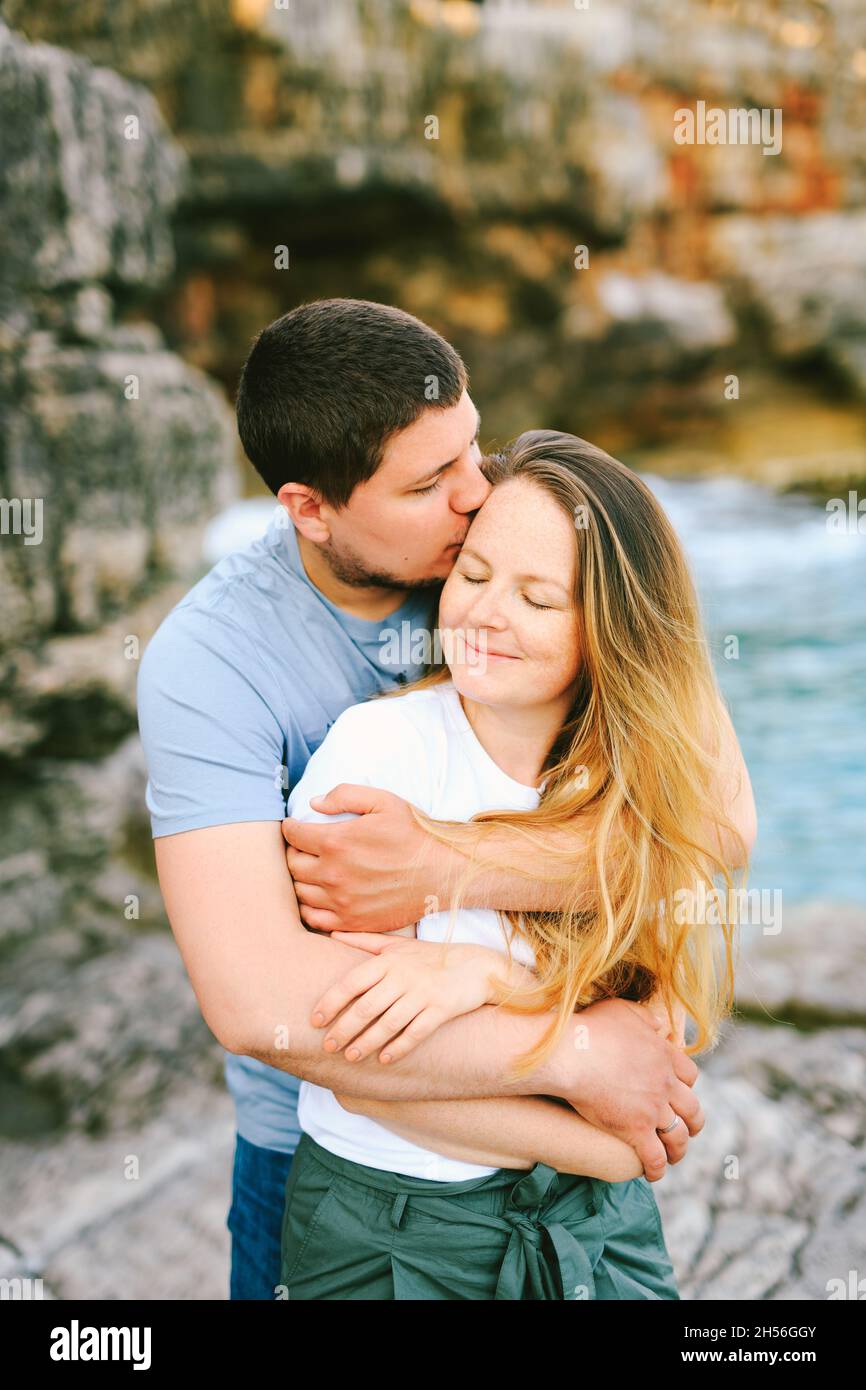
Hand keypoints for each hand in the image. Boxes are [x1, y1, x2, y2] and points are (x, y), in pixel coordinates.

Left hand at [282, 786, 437, 932]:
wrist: (442, 873)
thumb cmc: (414, 835)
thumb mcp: (384, 802)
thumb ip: (345, 796)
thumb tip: (313, 803)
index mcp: (337, 842)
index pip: (293, 835)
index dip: (291, 828)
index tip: (296, 827)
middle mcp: (333, 874)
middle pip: (291, 865)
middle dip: (294, 853)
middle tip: (304, 848)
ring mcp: (340, 902)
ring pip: (299, 892)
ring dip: (301, 879)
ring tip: (312, 871)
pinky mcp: (351, 922)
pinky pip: (312, 918)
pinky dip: (309, 907)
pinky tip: (320, 896)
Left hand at [308, 932, 507, 1064]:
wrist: (476, 966)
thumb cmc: (430, 957)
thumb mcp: (397, 944)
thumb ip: (363, 941)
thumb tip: (331, 934)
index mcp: (388, 960)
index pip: (352, 983)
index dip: (331, 1002)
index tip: (315, 1021)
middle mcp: (403, 975)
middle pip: (366, 1007)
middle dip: (344, 1029)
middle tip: (328, 1046)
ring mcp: (423, 993)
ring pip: (388, 1023)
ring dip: (366, 1043)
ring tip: (350, 1056)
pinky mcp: (441, 1009)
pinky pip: (415, 1032)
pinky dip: (398, 1047)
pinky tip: (384, 1059)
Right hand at [546, 997, 703, 1183]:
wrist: (573, 1053)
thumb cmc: (592, 1029)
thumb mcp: (624, 1010)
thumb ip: (645, 1017)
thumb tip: (658, 1023)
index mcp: (665, 1056)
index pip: (691, 1075)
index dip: (687, 1086)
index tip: (680, 1091)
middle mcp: (665, 1084)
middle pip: (692, 1109)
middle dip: (693, 1121)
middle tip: (689, 1128)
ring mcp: (653, 1109)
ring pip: (678, 1136)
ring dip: (679, 1148)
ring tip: (674, 1155)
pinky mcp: (636, 1130)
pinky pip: (654, 1156)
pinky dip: (657, 1168)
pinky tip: (653, 1174)